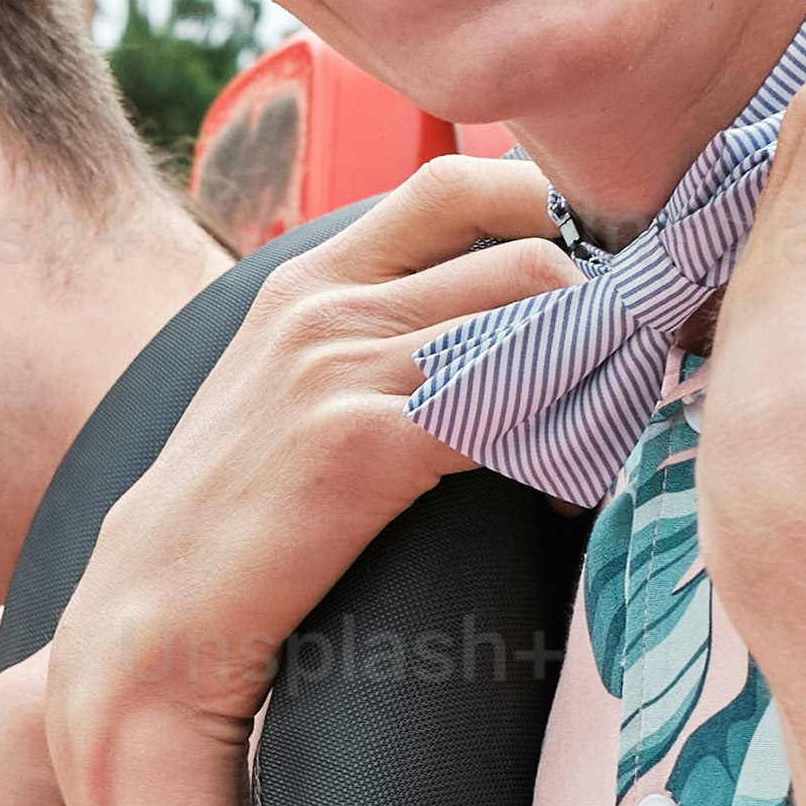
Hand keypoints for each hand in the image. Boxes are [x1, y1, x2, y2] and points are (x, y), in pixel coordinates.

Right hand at [43, 156, 574, 803]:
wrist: (152, 620)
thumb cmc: (238, 525)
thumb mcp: (291, 394)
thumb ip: (374, 341)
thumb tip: (496, 331)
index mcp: (312, 278)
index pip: (462, 185)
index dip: (556, 216)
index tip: (609, 284)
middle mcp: (327, 303)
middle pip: (529, 252)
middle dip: (614, 309)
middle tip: (653, 372)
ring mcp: (340, 366)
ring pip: (537, 318)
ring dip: (606, 375)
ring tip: (622, 435)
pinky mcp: (358, 442)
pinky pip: (509, 406)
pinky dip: (565, 441)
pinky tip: (569, 494)